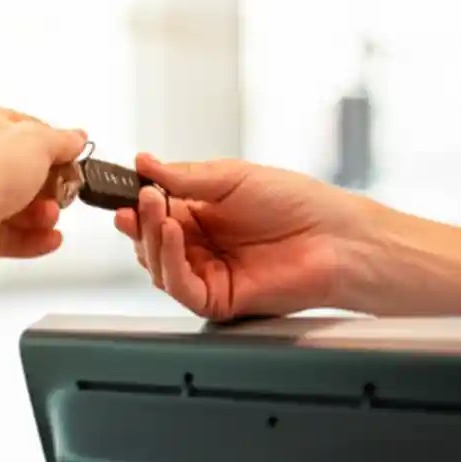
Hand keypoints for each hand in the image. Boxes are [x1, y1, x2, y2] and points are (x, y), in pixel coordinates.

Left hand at [0, 101, 85, 264]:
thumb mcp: (38, 141)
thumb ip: (62, 140)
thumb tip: (75, 139)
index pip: (27, 129)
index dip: (53, 143)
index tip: (72, 156)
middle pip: (26, 171)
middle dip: (51, 184)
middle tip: (66, 188)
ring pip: (20, 205)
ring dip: (43, 213)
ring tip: (51, 214)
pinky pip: (11, 234)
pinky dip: (33, 238)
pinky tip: (50, 238)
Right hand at [114, 154, 460, 320]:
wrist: (337, 238)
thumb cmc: (298, 203)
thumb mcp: (232, 177)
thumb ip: (184, 175)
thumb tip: (144, 163)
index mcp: (203, 212)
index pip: (155, 209)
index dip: (136, 199)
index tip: (124, 186)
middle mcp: (202, 244)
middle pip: (149, 239)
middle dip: (138, 219)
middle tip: (137, 199)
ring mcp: (208, 273)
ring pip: (157, 265)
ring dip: (149, 237)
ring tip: (154, 210)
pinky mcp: (218, 299)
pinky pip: (180, 287)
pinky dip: (168, 262)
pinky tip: (171, 235)